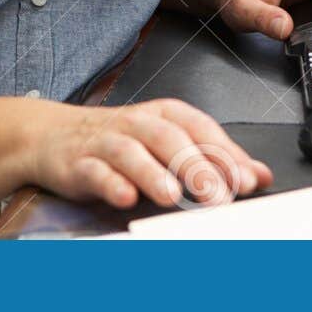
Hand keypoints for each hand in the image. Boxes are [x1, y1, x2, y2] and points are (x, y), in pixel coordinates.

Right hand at [29, 98, 273, 209]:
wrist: (52, 136)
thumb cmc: (118, 141)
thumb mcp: (168, 142)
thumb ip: (213, 158)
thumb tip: (259, 175)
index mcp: (163, 115)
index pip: (200, 128)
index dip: (224, 152)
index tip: (247, 180)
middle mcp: (137, 124)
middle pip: (169, 138)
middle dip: (195, 167)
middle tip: (217, 196)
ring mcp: (106, 142)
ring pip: (131, 152)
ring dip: (152, 174)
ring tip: (172, 196)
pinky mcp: (78, 163)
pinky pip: (94, 171)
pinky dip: (110, 183)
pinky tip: (124, 196)